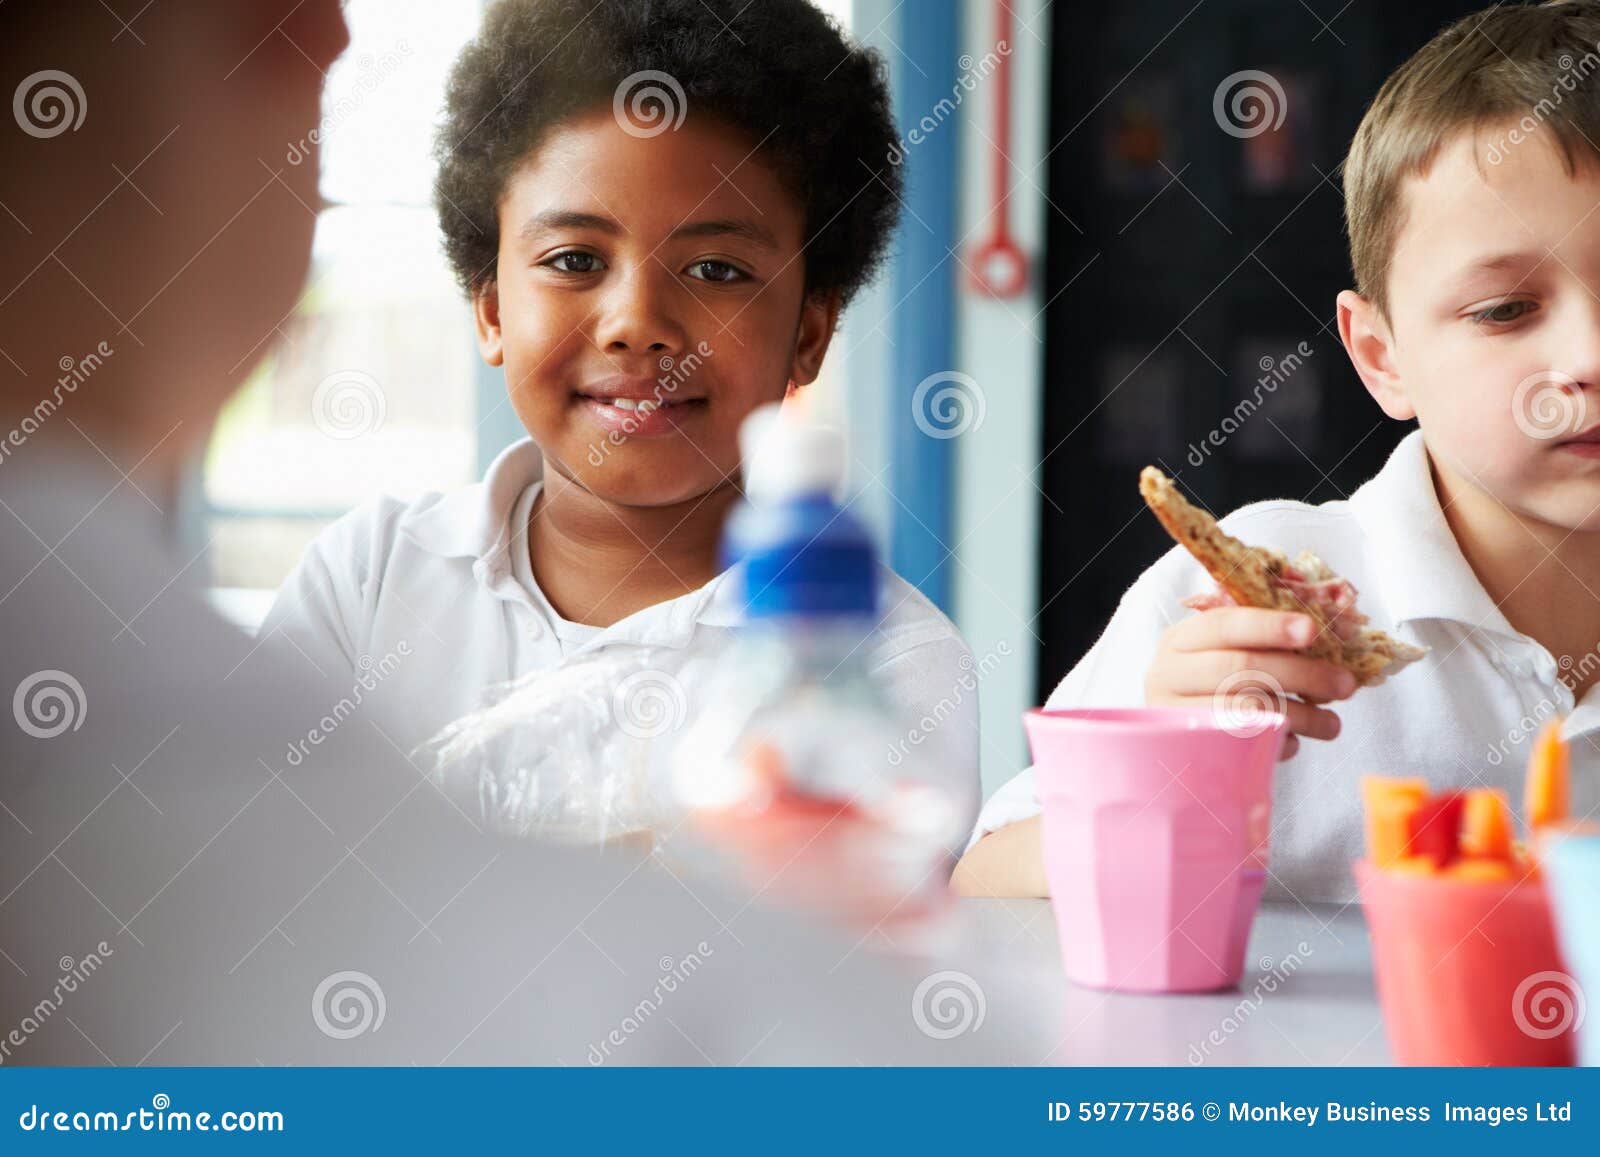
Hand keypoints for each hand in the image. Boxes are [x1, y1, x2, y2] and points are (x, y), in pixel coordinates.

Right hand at [1145, 607, 1356, 759]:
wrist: (1175, 733)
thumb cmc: (1210, 682)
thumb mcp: (1220, 652)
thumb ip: (1260, 640)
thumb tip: (1331, 637)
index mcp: (1180, 640)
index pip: (1224, 625)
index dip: (1269, 626)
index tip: (1312, 630)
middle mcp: (1170, 675)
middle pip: (1240, 668)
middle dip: (1301, 674)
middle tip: (1345, 684)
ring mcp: (1178, 716)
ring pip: (1248, 711)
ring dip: (1302, 716)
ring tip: (1332, 723)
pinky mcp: (1193, 752)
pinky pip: (1247, 748)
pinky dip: (1280, 743)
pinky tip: (1295, 740)